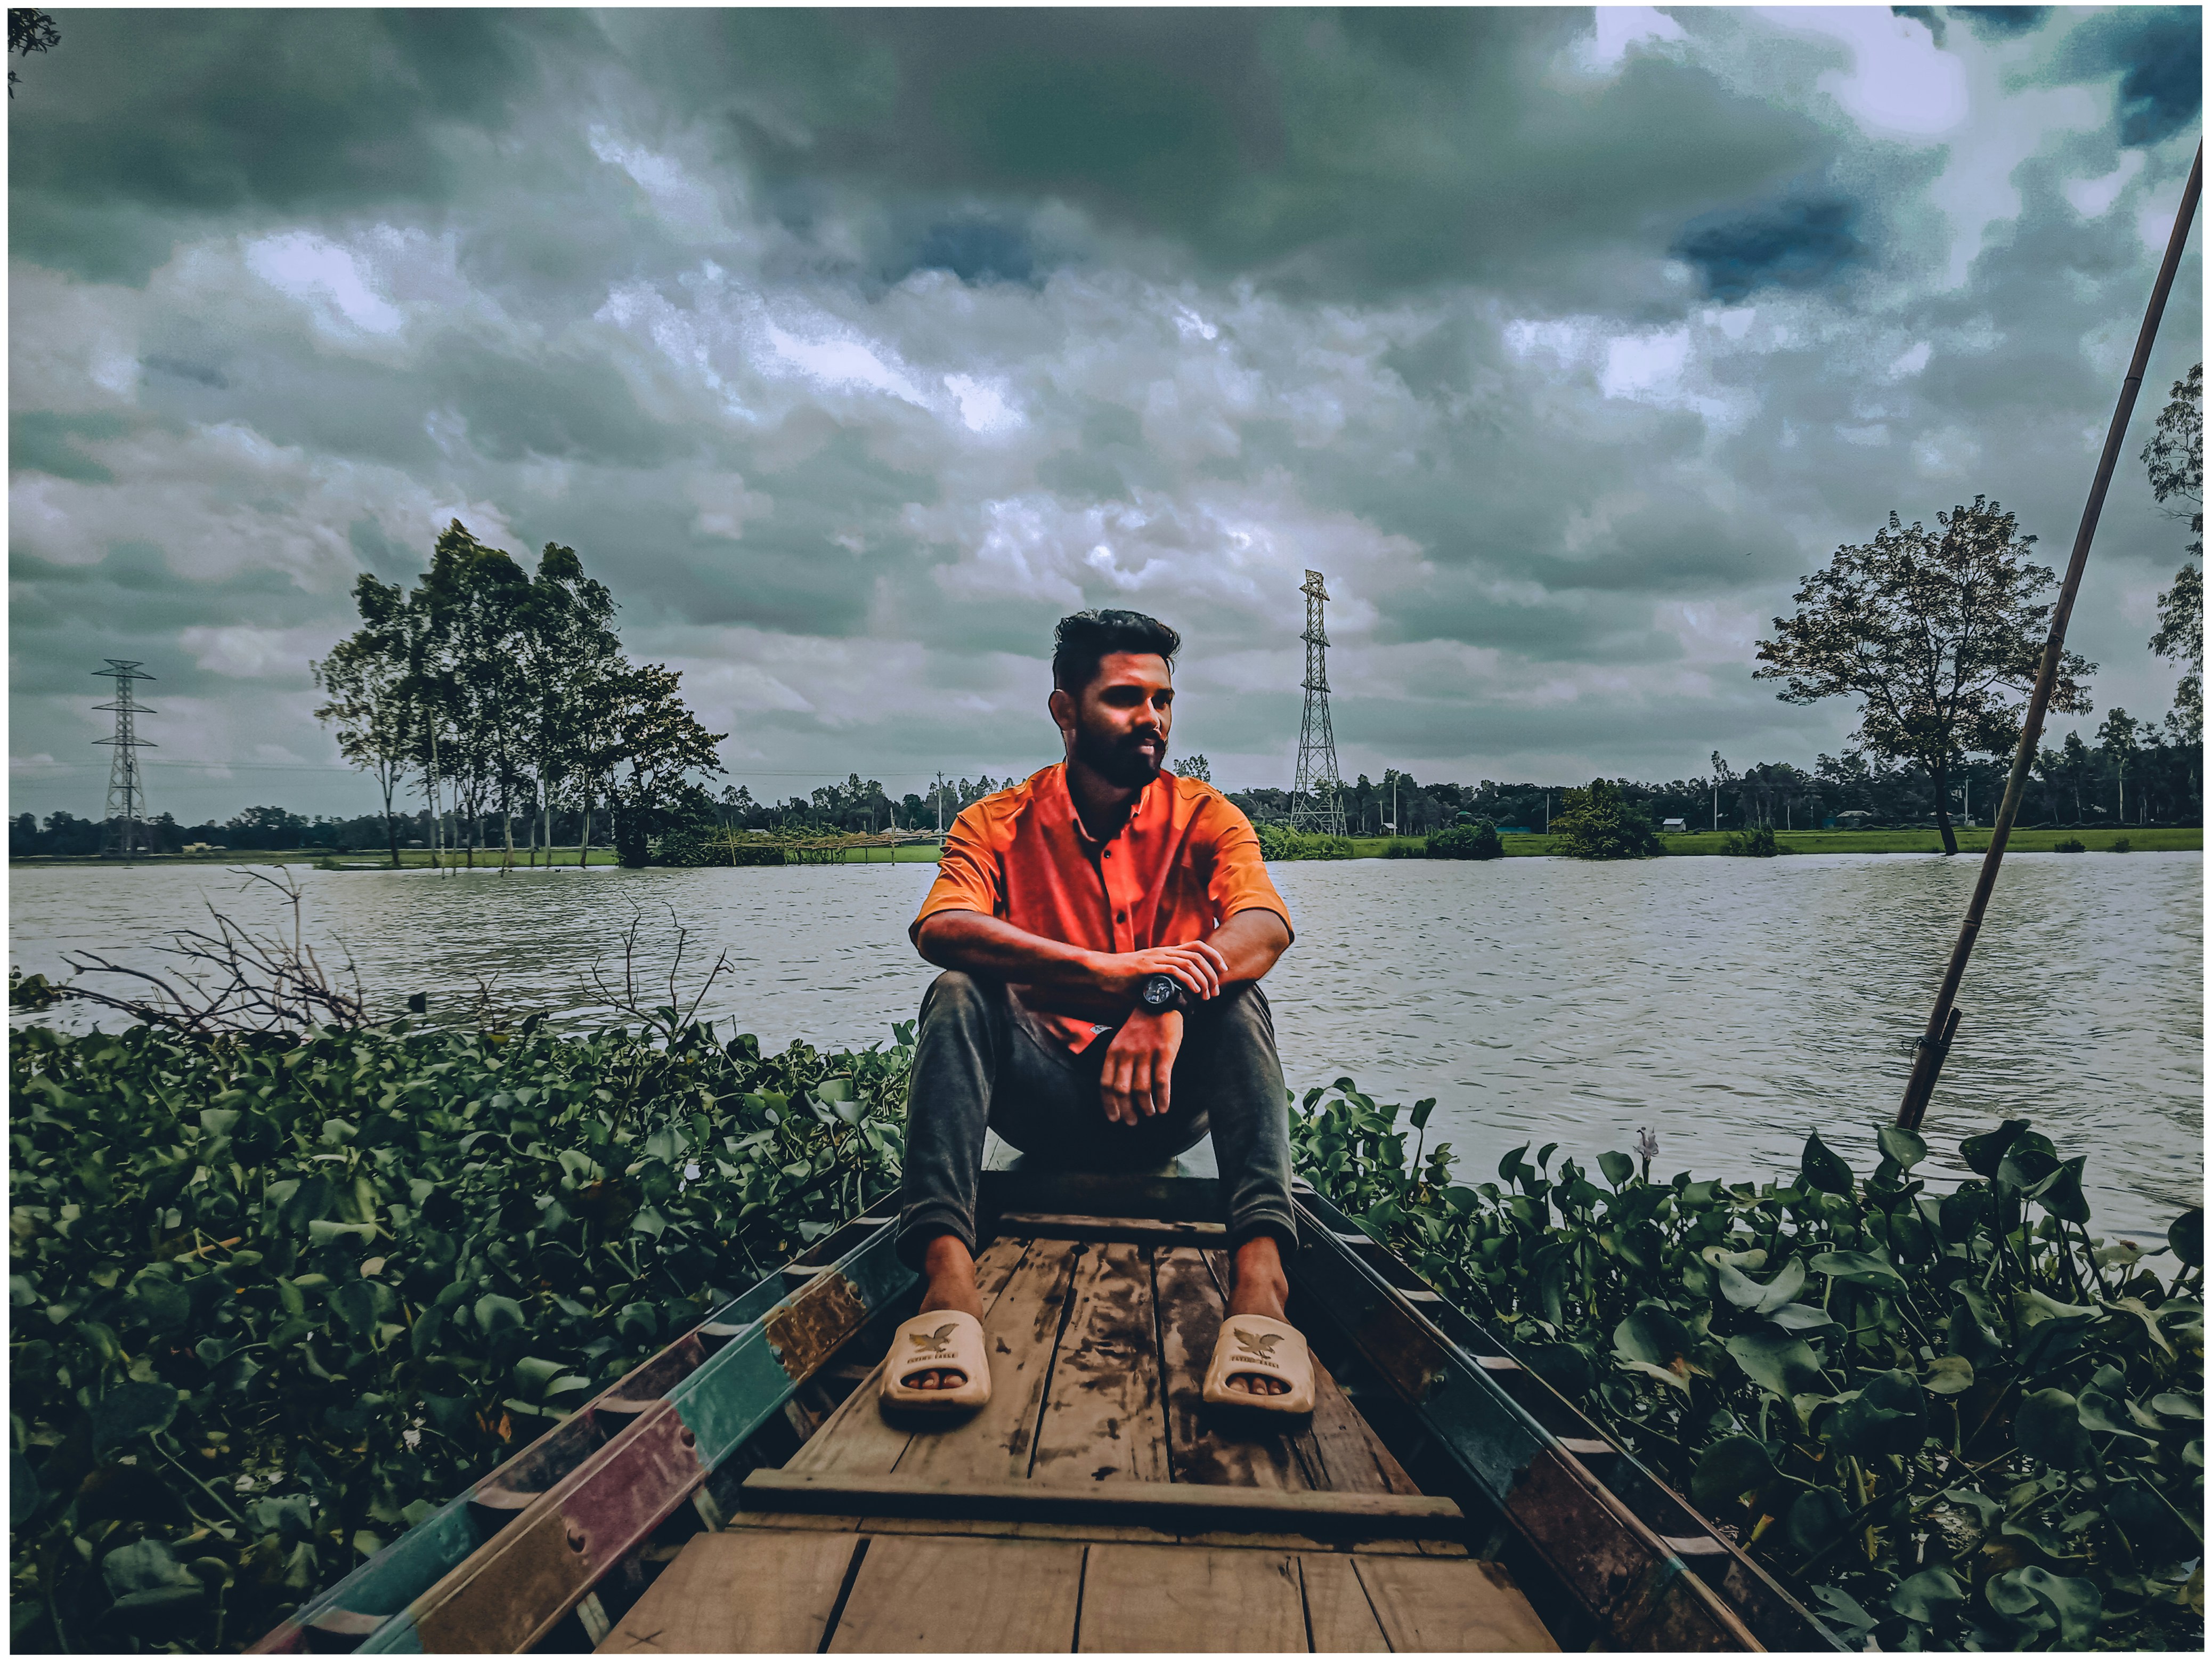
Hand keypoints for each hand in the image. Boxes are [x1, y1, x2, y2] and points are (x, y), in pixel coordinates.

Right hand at [1097, 940, 1228, 1004]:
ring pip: (1190, 963)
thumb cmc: (1123, 978)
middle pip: (1198, 954)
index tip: (1222, 972)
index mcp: (1165, 952)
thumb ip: (1163, 981)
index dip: (1213, 956)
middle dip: (1212, 972)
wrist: (1102, 972)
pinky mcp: (1147, 968)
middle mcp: (1163, 952)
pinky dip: (1189, 981)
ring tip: (1206, 995)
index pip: (1196, 946)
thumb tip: (1178, 995)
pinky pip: (1175, 971)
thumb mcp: (1148, 976)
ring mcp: (1156, 958)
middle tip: (1216, 991)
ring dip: (1202, 979)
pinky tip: (1194, 991)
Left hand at [1100, 1008, 1182, 1125]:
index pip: (1106, 1084)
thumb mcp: (1120, 1039)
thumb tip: (1116, 1088)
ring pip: (1142, 1090)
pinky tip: (1164, 1107)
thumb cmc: (1141, 1024)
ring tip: (1150, 1114)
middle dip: (1126, 1111)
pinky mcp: (1164, 1053)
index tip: (1114, 1118)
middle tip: (1132, 1121)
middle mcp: (1127, 1054)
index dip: (1109, 1104)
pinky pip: (1162, 1082)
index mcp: (1113, 1051)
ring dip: (1146, 1107)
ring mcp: (1146, 1053)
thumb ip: (1117, 1060)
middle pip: (1122, 1091)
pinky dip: (1163, 1098)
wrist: (1161, 1001)